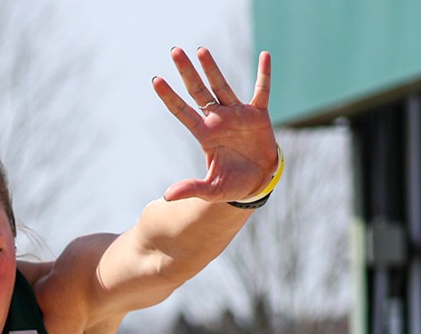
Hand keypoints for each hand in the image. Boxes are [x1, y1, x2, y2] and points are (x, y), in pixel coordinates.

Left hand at [152, 49, 279, 202]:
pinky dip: (264, 74)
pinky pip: (262, 91)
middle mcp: (218, 119)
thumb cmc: (232, 185)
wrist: (258, 183)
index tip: (156, 80)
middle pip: (199, 91)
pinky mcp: (258, 115)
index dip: (170, 97)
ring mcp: (237, 114)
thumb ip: (191, 188)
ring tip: (201, 50)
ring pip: (222, 86)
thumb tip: (167, 196)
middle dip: (187, 72)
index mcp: (205, 134)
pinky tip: (264, 55)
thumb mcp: (211, 189)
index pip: (183, 111)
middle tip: (174, 51)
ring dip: (212, 68)